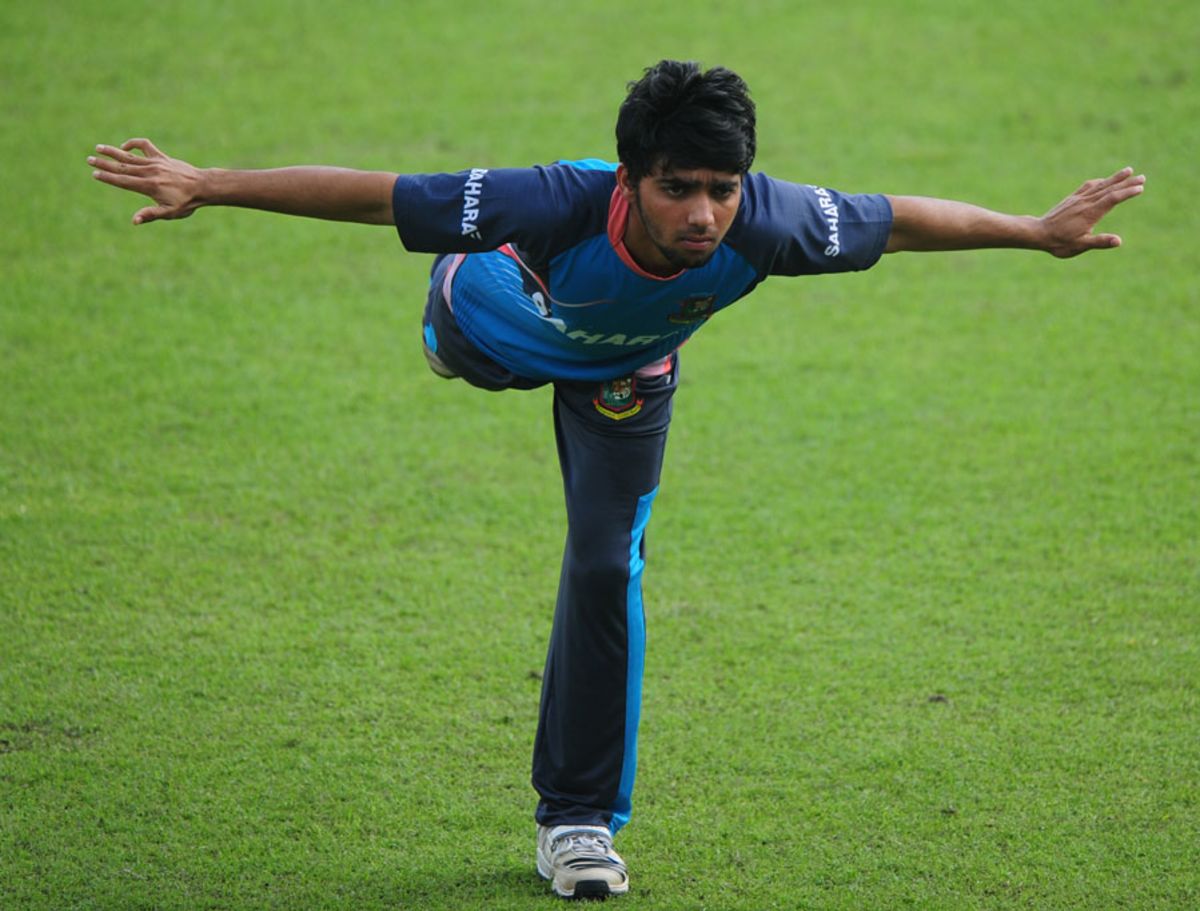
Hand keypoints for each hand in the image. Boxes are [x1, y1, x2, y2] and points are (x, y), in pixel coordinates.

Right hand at [88, 138, 204, 224]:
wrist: (203, 186)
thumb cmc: (187, 202)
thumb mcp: (170, 213)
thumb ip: (151, 214)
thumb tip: (134, 221)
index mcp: (149, 186)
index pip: (123, 181)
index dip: (108, 178)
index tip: (95, 174)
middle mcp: (150, 172)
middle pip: (122, 166)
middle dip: (104, 163)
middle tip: (89, 160)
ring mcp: (156, 163)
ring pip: (130, 156)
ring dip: (113, 151)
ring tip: (98, 148)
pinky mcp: (162, 157)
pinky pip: (145, 146)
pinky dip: (134, 144)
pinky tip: (125, 147)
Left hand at [1039, 167, 1144, 257]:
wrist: (1037, 233)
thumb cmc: (1058, 243)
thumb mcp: (1080, 245)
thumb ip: (1099, 242)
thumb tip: (1118, 241)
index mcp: (1090, 213)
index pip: (1112, 199)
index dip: (1127, 193)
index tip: (1140, 188)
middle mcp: (1085, 203)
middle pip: (1109, 189)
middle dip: (1127, 183)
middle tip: (1143, 177)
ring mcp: (1078, 199)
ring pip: (1100, 185)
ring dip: (1115, 178)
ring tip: (1129, 170)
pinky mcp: (1071, 199)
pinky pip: (1087, 186)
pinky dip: (1098, 182)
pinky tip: (1103, 180)